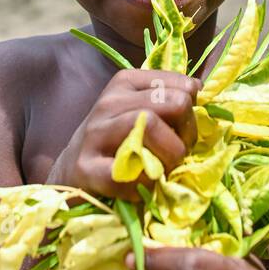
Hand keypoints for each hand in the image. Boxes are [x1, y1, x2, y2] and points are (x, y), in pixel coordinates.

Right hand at [46, 69, 200, 202]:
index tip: (182, 129)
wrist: (70, 173)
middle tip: (178, 153)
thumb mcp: (138, 110)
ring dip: (170, 156)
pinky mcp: (86, 168)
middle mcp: (109, 102)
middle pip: (173, 103)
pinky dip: (145, 182)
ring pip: (151, 125)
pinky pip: (130, 171)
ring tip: (163, 169)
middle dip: (187, 133)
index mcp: (125, 83)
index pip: (183, 86)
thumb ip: (167, 99)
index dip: (193, 112)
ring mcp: (95, 134)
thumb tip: (198, 87)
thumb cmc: (115, 142)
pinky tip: (143, 186)